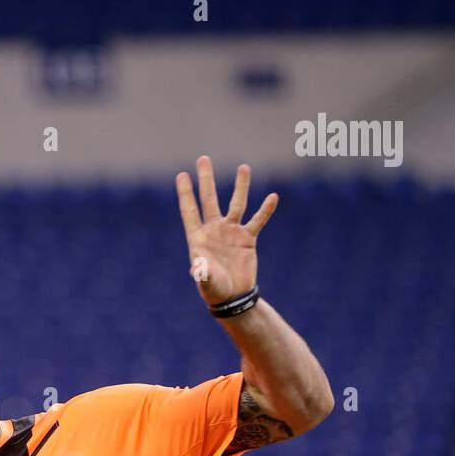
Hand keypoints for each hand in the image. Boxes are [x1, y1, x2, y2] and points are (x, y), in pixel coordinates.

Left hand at [174, 155, 277, 305]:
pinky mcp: (247, 239)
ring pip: (237, 204)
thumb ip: (201, 272)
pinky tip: (272, 197)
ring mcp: (231, 232)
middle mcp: (214, 230)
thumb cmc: (213, 289)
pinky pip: (258, 221)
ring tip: (244, 167)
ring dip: (240, 186)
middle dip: (206, 179)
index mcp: (198, 236)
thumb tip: (197, 268)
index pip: (190, 209)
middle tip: (203, 158)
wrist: (232, 297)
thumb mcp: (205, 280)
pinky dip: (265, 210)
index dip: (185, 193)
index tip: (182, 174)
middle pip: (209, 199)